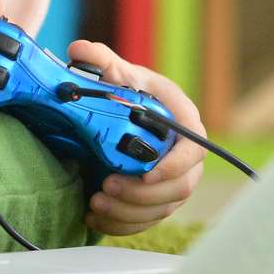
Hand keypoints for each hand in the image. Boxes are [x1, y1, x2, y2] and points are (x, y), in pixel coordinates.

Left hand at [67, 39, 207, 236]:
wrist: (121, 111)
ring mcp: (172, 181)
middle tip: (106, 187)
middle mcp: (185, 157)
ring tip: (95, 203)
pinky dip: (121, 223)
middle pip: (180, 187)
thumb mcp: (116, 72)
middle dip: (143, 194)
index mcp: (183, 122)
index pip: (195, 149)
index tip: (146, 173)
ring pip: (162, 209)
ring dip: (129, 211)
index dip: (175, 165)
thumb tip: (79, 50)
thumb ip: (101, 61)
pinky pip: (146, 221)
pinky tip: (94, 217)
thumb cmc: (126, 89)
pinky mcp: (156, 200)